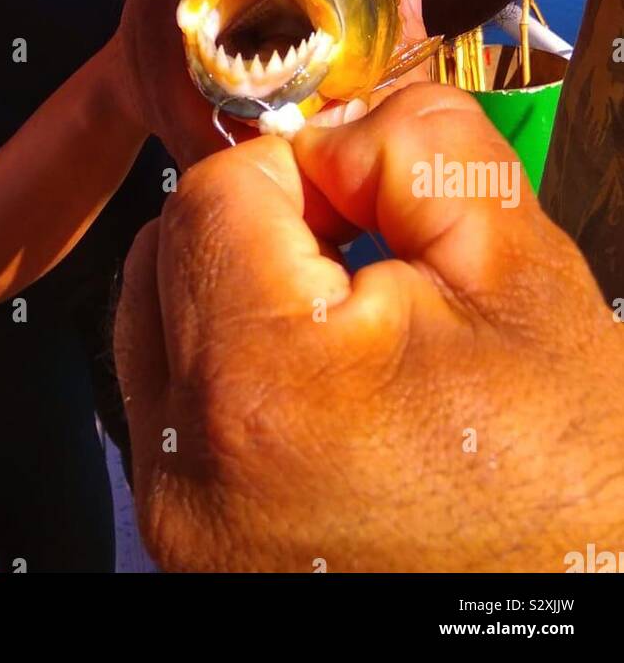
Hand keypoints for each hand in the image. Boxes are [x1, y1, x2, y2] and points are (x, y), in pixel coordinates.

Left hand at [115, 83, 623, 572]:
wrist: (579, 612)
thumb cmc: (573, 481)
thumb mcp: (525, 279)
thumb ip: (417, 150)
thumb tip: (339, 124)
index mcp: (261, 385)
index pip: (212, 193)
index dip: (296, 169)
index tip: (368, 203)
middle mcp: (190, 470)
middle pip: (170, 252)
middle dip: (264, 226)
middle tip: (366, 261)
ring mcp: (183, 524)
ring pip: (156, 324)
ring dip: (235, 292)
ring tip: (348, 329)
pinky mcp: (194, 554)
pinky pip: (171, 407)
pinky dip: (230, 367)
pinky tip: (323, 389)